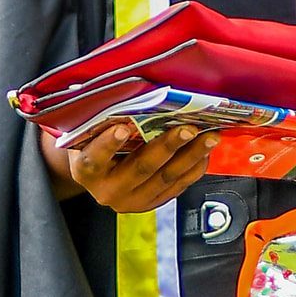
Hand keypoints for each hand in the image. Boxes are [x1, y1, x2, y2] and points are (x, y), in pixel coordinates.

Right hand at [62, 122, 214, 213]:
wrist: (98, 173)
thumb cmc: (94, 142)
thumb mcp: (90, 131)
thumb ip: (104, 120)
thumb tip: (130, 92)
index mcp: (86, 170)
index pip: (93, 159)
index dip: (107, 144)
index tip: (122, 128)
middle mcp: (107, 190)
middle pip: (140, 168)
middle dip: (167, 146)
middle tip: (188, 129)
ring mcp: (131, 200)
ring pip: (165, 178)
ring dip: (191, 156)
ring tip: (209, 137)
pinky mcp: (151, 203)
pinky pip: (177, 187)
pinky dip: (194, 168)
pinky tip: (206, 151)